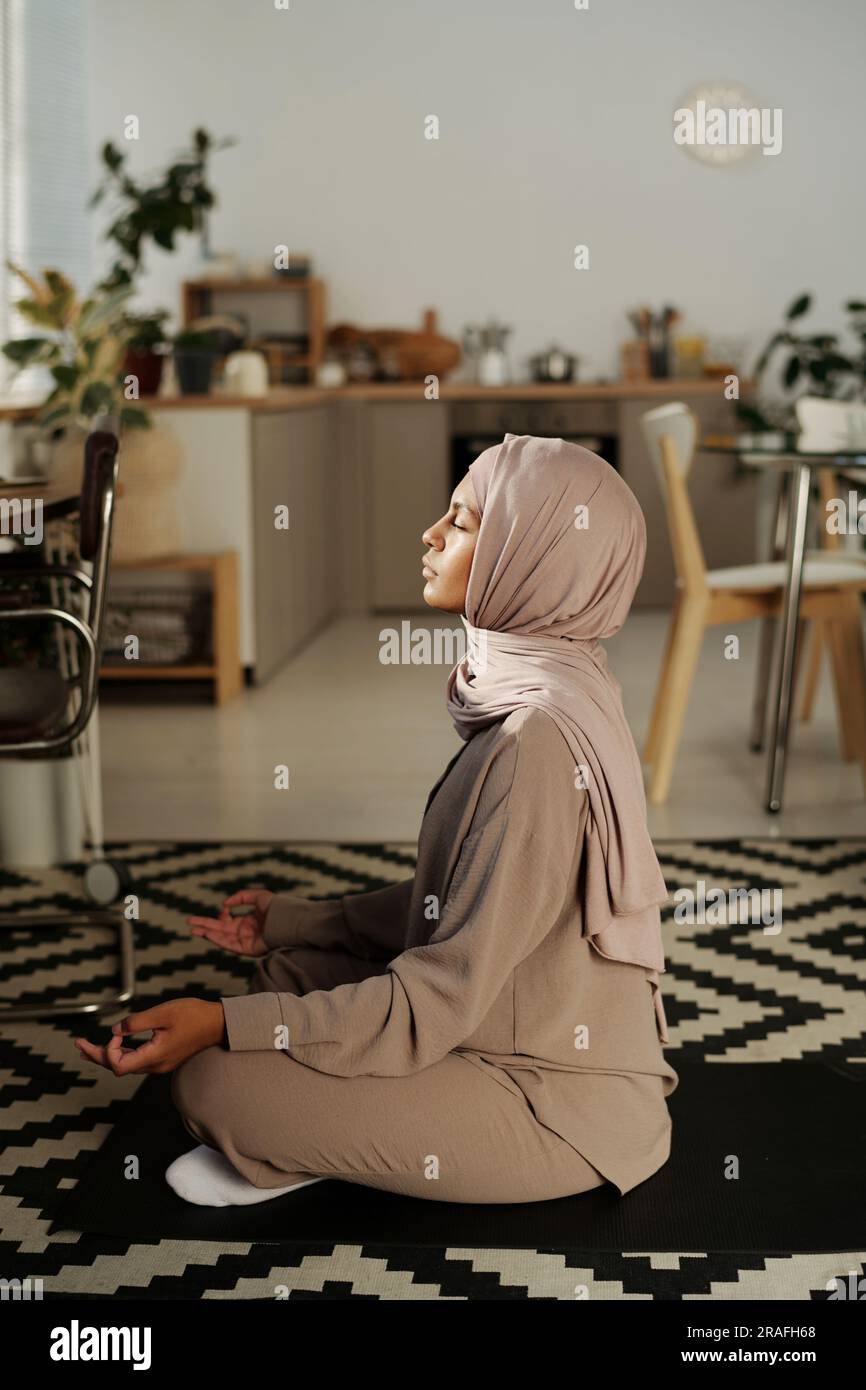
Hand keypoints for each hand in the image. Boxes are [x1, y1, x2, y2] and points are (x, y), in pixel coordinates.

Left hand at [73, 999, 225, 1074]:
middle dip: (97, 1055)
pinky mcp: (163, 1058)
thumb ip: (136, 1022)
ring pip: (126, 1065)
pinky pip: (136, 1060)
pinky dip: (121, 1053)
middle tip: (78, 1044)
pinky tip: (114, 1046)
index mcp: (154, 1056)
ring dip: (107, 1055)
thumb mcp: (162, 1013)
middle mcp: (155, 1065)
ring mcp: (159, 1064)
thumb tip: (115, 1030)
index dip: (110, 1048)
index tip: (119, 1030)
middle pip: (118, 1067)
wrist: (218, 1023)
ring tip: (87, 1049)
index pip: (118, 1064)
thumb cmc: (193, 1016)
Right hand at [186, 889, 273, 956]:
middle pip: (220, 930)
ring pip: (222, 938)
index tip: (223, 909)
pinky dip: (218, 940)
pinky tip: (208, 934)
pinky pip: (230, 945)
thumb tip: (224, 904)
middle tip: (189, 922)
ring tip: (193, 929)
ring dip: (207, 933)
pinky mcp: (248, 949)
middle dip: (204, 925)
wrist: (290, 921)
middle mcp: (244, 932)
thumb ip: (241, 897)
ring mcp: (245, 941)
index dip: (221, 916)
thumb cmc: (278, 908)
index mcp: (247, 921)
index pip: (228, 921)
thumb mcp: (258, 896)